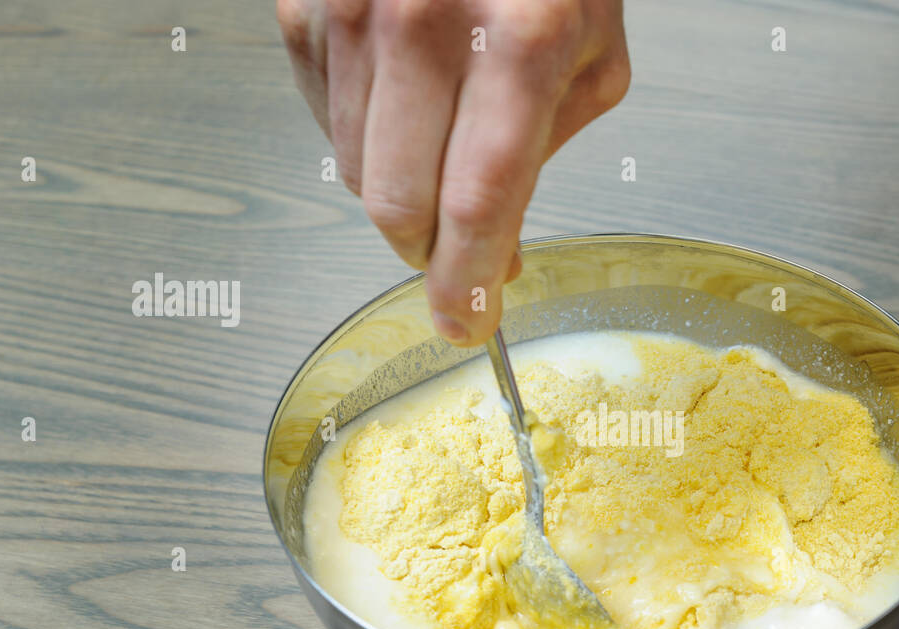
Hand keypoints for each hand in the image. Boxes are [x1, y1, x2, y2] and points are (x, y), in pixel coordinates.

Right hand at [277, 0, 629, 344]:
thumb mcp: (593, 54)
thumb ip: (545, 159)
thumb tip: (495, 252)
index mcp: (518, 39)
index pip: (478, 205)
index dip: (466, 284)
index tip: (468, 325)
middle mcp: (423, 21)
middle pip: (397, 202)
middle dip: (428, 252)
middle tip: (455, 257)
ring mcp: (351, 7)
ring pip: (351, 168)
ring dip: (398, 192)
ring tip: (439, 153)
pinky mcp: (304, 0)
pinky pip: (319, 117)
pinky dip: (360, 139)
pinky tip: (400, 112)